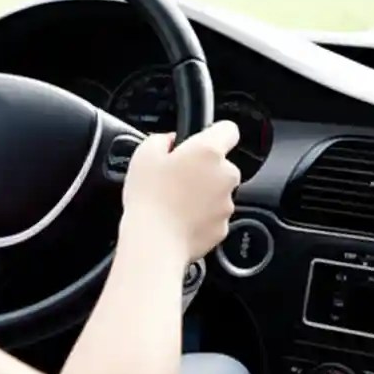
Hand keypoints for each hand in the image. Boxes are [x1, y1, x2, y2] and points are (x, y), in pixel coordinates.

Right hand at [119, 121, 240, 265]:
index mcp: (208, 152)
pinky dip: (201, 216)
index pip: (229, 130)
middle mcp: (224, 175)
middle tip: (177, 177)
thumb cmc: (149, 198)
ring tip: (174, 201)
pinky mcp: (223, 227)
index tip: (202, 140)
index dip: (215, 133)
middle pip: (222, 164)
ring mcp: (226, 203)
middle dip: (204, 169)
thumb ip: (163, 139)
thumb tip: (171, 141)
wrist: (155, 243)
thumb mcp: (144, 154)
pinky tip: (179, 219)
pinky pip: (214, 215)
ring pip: (218, 191)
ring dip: (202, 193)